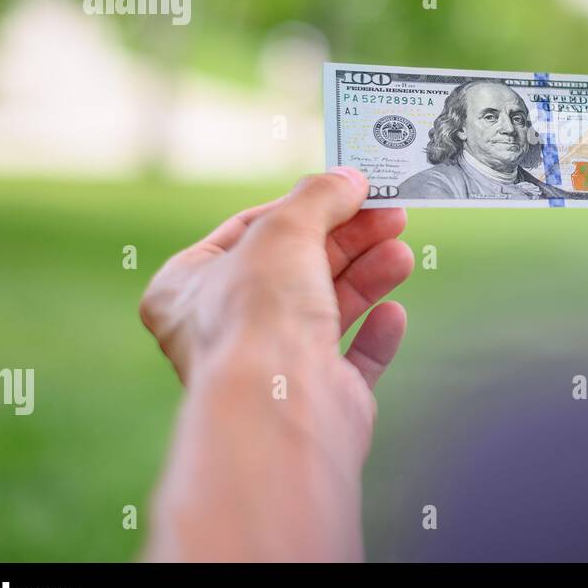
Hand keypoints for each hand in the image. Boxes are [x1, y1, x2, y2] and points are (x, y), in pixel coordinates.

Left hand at [140, 167, 412, 389]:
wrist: (279, 408)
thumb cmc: (257, 314)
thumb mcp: (285, 228)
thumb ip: (320, 196)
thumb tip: (350, 179)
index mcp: (186, 288)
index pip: (247, 231)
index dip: (301, 207)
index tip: (348, 189)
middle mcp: (223, 330)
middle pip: (296, 268)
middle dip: (348, 240)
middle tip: (391, 214)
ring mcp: (269, 368)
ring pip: (325, 310)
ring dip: (367, 278)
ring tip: (401, 254)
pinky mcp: (314, 399)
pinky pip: (349, 360)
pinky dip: (373, 335)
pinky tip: (393, 313)